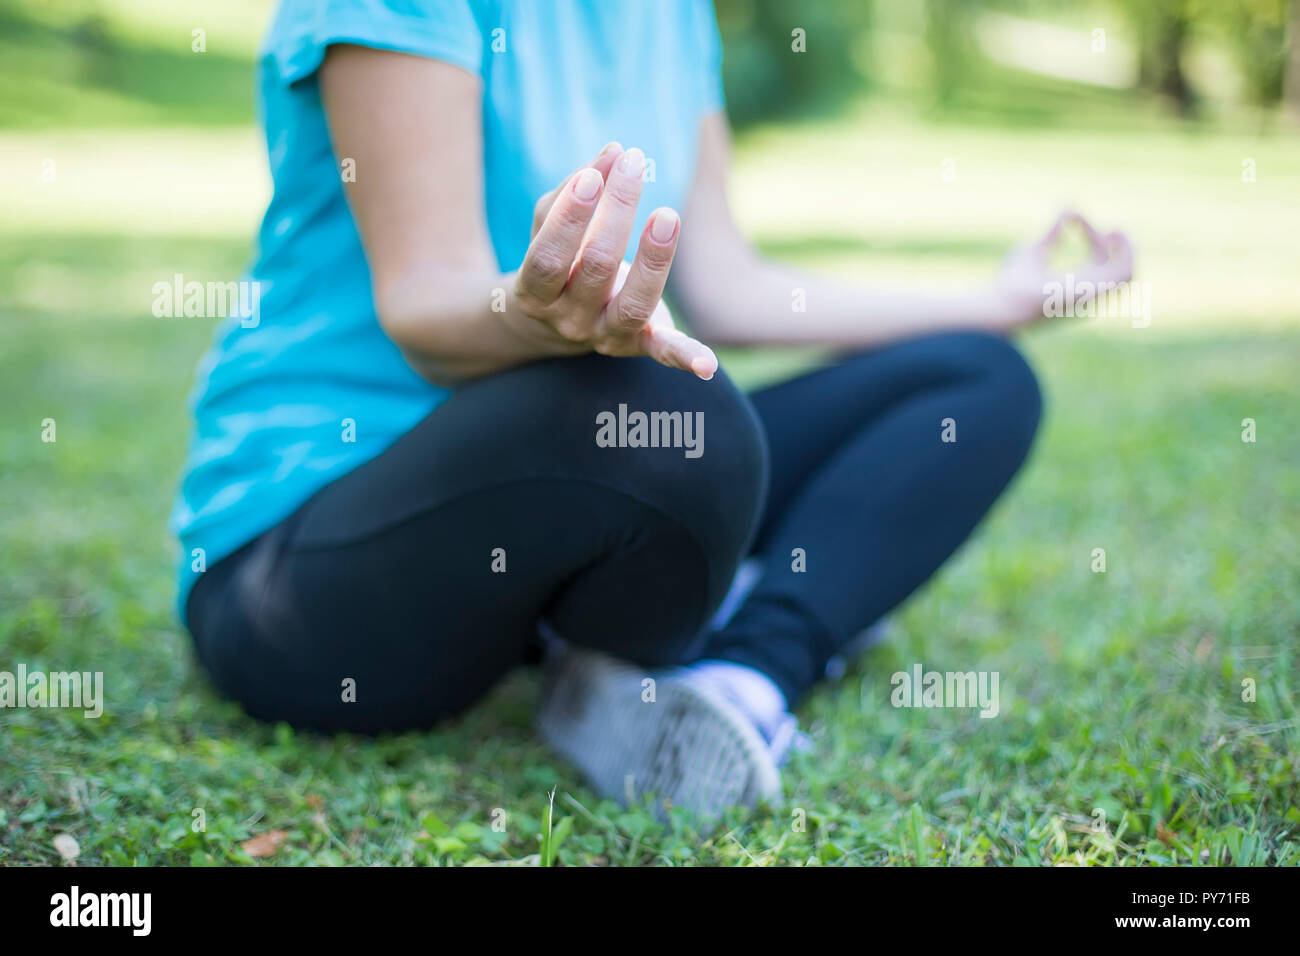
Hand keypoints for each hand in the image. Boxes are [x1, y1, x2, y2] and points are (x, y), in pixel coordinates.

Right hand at [508, 143, 718, 378]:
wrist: (554, 327)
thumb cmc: (557, 263)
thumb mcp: (549, 230)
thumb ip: (573, 191)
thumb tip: (613, 152)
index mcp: (536, 293)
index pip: (549, 257)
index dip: (569, 218)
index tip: (593, 176)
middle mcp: (570, 321)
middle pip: (596, 269)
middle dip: (616, 214)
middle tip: (633, 166)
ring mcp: (607, 337)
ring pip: (633, 305)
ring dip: (653, 260)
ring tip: (667, 214)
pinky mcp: (643, 345)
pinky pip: (665, 354)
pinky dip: (687, 358)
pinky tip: (708, 365)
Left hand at [992, 211, 1134, 329]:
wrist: (1004, 303)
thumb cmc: (1011, 284)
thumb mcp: (1033, 250)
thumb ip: (1050, 234)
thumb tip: (1064, 210)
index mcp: (1074, 288)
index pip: (1095, 260)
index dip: (1091, 235)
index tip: (1071, 217)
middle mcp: (1087, 295)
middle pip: (1114, 266)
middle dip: (1115, 244)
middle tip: (1106, 226)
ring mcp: (1092, 296)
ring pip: (1126, 273)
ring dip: (1127, 249)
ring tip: (1115, 228)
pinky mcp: (1094, 293)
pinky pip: (1125, 275)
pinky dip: (1125, 253)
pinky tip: (1112, 233)